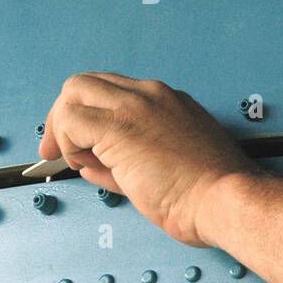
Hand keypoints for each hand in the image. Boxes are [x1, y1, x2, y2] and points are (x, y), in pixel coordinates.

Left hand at [38, 73, 259, 245]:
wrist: (226, 199)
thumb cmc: (208, 193)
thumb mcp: (164, 168)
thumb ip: (124, 161)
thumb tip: (90, 165)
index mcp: (163, 101)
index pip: (108, 92)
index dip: (84, 115)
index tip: (75, 144)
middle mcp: (148, 94)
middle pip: (84, 83)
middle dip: (63, 115)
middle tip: (56, 151)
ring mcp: (134, 106)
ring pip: (73, 92)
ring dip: (64, 127)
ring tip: (78, 160)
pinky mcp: (120, 126)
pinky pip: (72, 119)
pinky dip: (68, 141)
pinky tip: (85, 163)